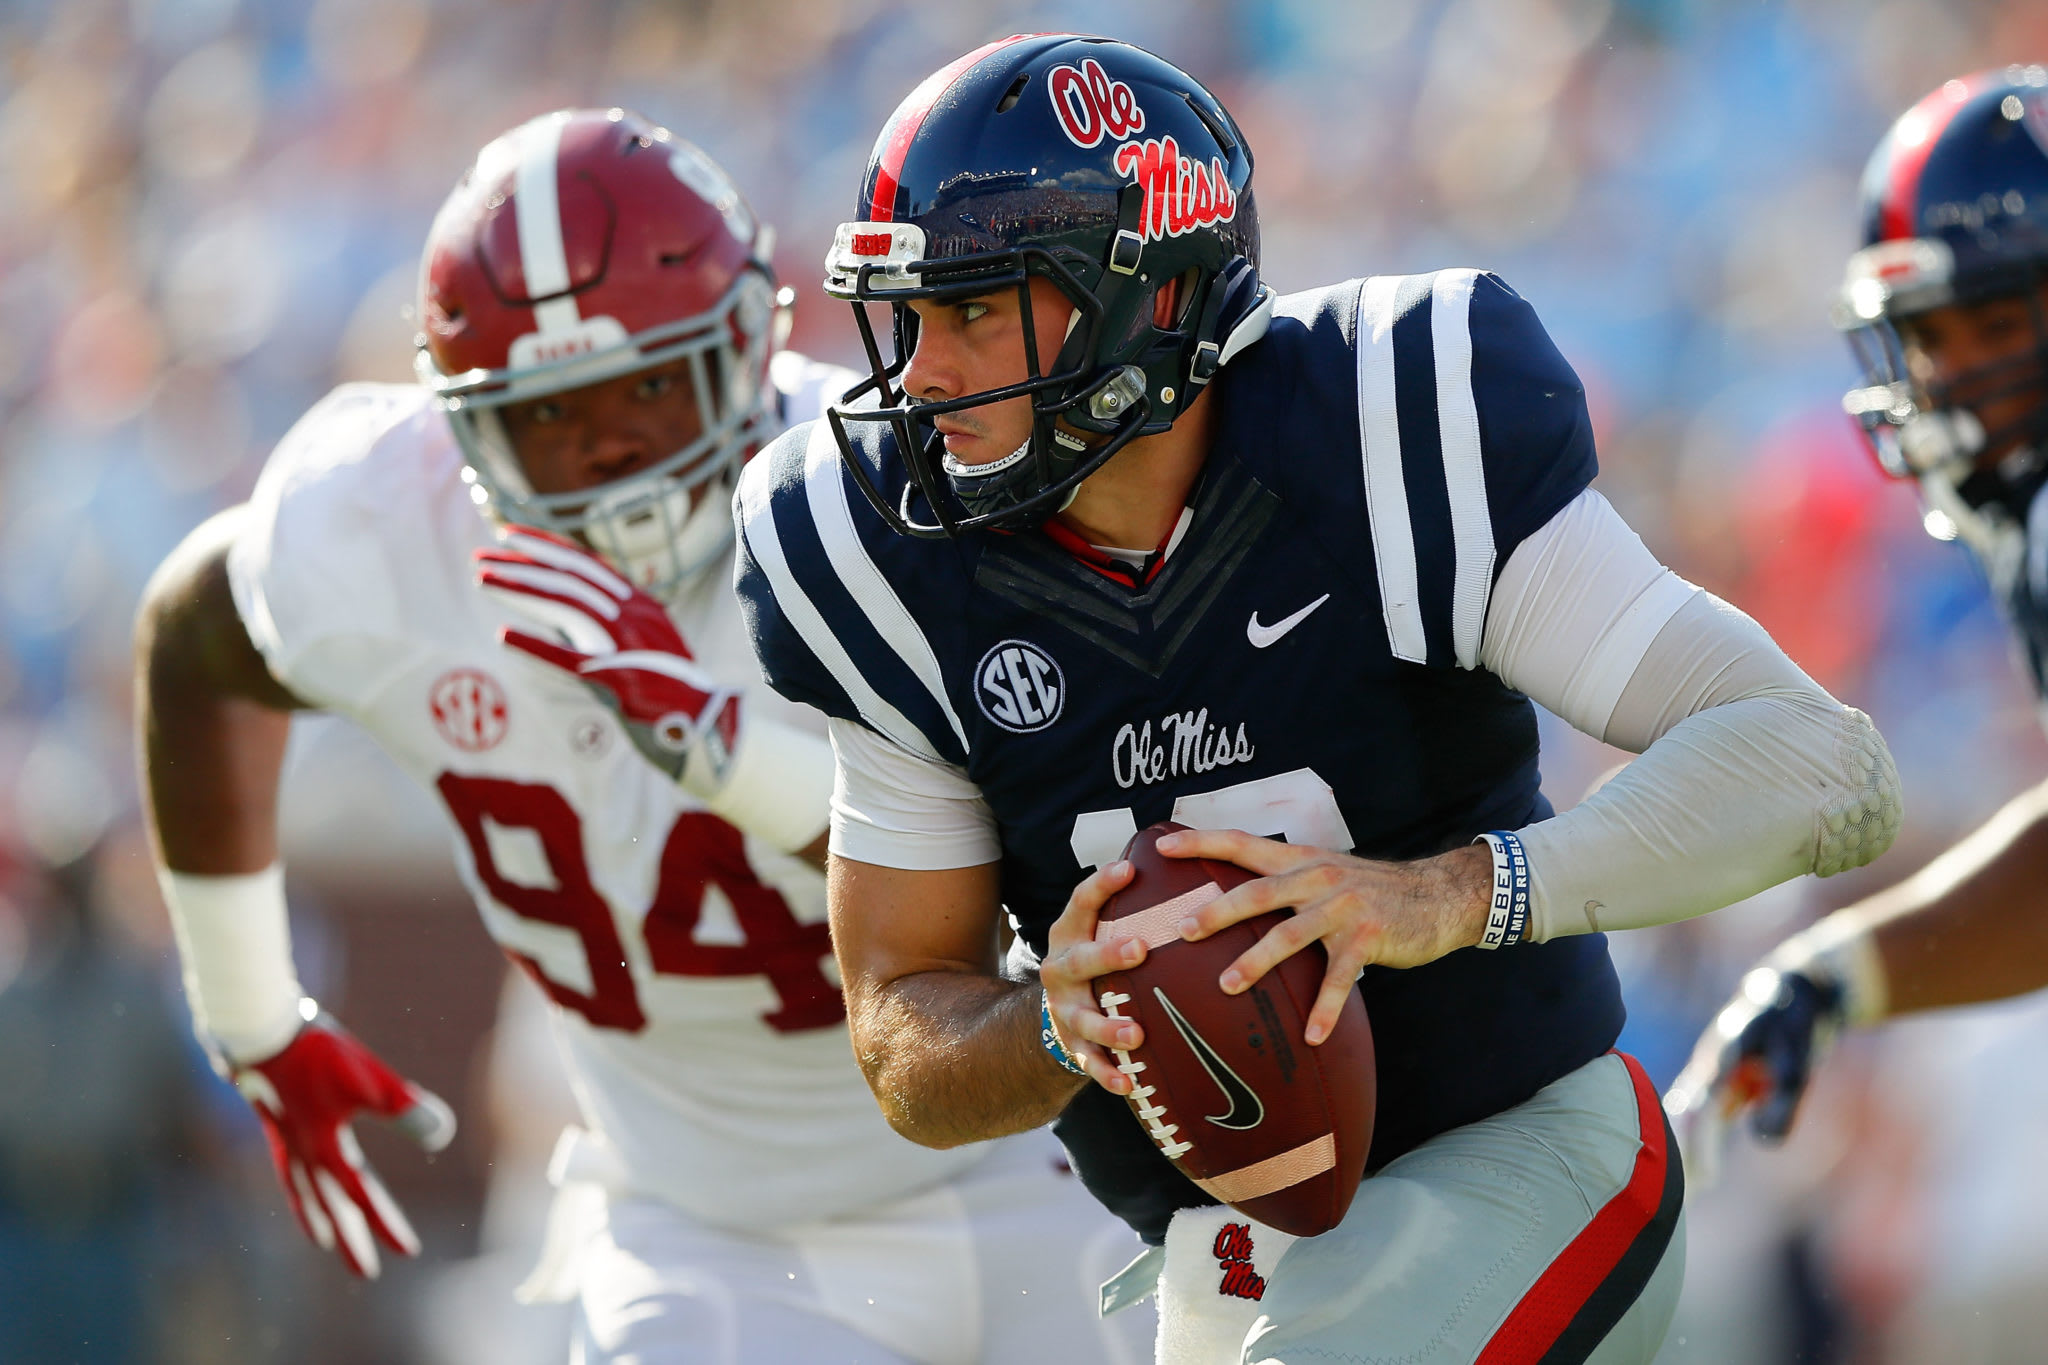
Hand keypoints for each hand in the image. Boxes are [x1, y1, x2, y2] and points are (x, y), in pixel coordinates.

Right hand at [229, 1009, 456, 1278]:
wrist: (261, 1031)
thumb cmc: (317, 1054)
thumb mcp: (370, 1080)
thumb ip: (405, 1108)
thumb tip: (443, 1133)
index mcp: (326, 1150)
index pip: (363, 1197)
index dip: (386, 1223)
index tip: (408, 1251)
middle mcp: (303, 1153)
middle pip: (331, 1206)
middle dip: (350, 1239)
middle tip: (365, 1273)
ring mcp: (286, 1139)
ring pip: (303, 1191)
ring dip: (317, 1217)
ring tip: (324, 1240)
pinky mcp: (277, 1120)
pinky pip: (287, 1166)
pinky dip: (298, 1185)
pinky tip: (303, 1180)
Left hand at [474, 525, 740, 785]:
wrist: (704, 721)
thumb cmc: (671, 685)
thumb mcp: (646, 640)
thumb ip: (612, 622)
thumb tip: (564, 613)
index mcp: (639, 603)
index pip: (586, 562)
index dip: (545, 545)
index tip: (511, 536)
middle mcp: (632, 614)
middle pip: (570, 574)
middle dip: (523, 559)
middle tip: (483, 553)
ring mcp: (625, 643)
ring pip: (565, 602)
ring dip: (519, 588)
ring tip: (481, 580)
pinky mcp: (616, 678)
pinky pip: (568, 658)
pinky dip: (534, 645)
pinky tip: (503, 635)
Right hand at [1041, 858, 1148, 1095]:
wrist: (1059, 1010)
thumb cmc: (1099, 959)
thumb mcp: (1101, 929)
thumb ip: (1134, 906)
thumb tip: (1192, 863)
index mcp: (1071, 932)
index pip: (1082, 902)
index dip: (1101, 884)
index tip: (1128, 870)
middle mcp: (1061, 967)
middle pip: (1081, 959)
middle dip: (1109, 955)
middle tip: (1140, 949)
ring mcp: (1065, 1009)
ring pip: (1083, 1018)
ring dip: (1109, 1026)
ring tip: (1135, 1034)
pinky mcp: (1071, 1045)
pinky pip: (1087, 1063)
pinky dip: (1107, 1074)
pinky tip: (1128, 1085)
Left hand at [1157, 828, 1490, 1045]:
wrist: (1437, 894)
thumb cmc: (1371, 890)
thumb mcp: (1326, 871)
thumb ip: (1285, 881)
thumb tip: (1234, 900)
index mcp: (1300, 860)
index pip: (1242, 843)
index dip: (1202, 843)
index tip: (1162, 848)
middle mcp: (1317, 878)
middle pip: (1257, 893)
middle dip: (1216, 911)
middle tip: (1181, 931)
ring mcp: (1343, 908)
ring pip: (1289, 934)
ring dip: (1255, 961)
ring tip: (1226, 986)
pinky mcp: (1368, 938)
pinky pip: (1339, 978)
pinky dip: (1324, 1008)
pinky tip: (1310, 1036)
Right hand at [1664, 963, 1845, 1184]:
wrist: (1790, 993)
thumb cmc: (1796, 1026)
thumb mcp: (1799, 1064)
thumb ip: (1783, 1102)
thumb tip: (1762, 1142)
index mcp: (1721, 1057)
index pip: (1702, 1107)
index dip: (1700, 1143)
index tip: (1706, 1179)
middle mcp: (1707, 1066)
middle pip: (1681, 1114)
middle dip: (1678, 1153)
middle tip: (1675, 1199)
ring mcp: (1708, 1072)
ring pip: (1684, 1114)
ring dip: (1680, 1148)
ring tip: (1682, 1192)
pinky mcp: (1717, 1081)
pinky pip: (1696, 1114)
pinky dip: (1691, 1139)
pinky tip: (1692, 1167)